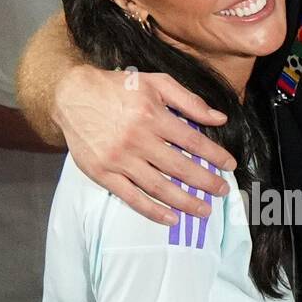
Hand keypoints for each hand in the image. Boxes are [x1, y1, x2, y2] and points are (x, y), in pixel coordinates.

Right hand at [53, 66, 237, 224]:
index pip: (193, 141)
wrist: (72, 95)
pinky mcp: (103, 174)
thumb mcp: (156, 82)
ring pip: (159, 187)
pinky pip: (132, 198)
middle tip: (223, 191)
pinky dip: (153, 212)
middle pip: (180, 168)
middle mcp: (137, 140)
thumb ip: (189, 101)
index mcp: (152, 116)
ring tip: (204, 210)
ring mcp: (119, 160)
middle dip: (206, 182)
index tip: (229, 165)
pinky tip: (172, 218)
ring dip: (185, 202)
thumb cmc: (117, 88)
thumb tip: (220, 118)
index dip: (215, 155)